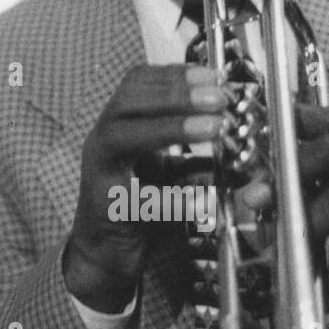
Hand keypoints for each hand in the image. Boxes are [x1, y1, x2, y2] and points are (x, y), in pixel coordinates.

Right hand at [64, 64, 224, 311]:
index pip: (136, 84)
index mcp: (118, 127)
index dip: (173, 75)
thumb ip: (190, 153)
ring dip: (169, 127)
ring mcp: (99, 171)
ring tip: (212, 128)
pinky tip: (200, 199)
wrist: (105, 254)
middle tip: (217, 97)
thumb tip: (229, 134)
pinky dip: (171, 196)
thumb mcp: (165, 170)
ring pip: (122, 135)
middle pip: (127, 101)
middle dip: (175, 94)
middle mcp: (102, 141)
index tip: (211, 75)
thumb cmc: (134, 208)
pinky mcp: (104, 204)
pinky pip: (137, 195)